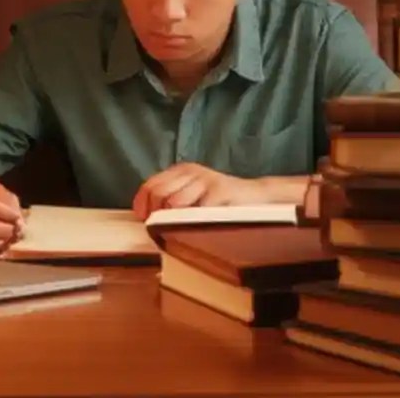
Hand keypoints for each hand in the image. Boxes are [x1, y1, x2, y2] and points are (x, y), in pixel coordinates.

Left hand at [131, 163, 268, 219]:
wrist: (256, 196)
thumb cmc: (221, 200)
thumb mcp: (193, 193)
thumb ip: (171, 198)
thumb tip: (145, 215)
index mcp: (182, 170)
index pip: (151, 185)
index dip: (143, 204)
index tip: (144, 220)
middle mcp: (192, 172)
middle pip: (159, 193)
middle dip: (155, 214)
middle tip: (161, 229)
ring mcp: (206, 180)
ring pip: (174, 203)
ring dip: (173, 221)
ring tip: (180, 230)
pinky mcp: (220, 191)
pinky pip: (197, 212)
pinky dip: (192, 224)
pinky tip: (197, 229)